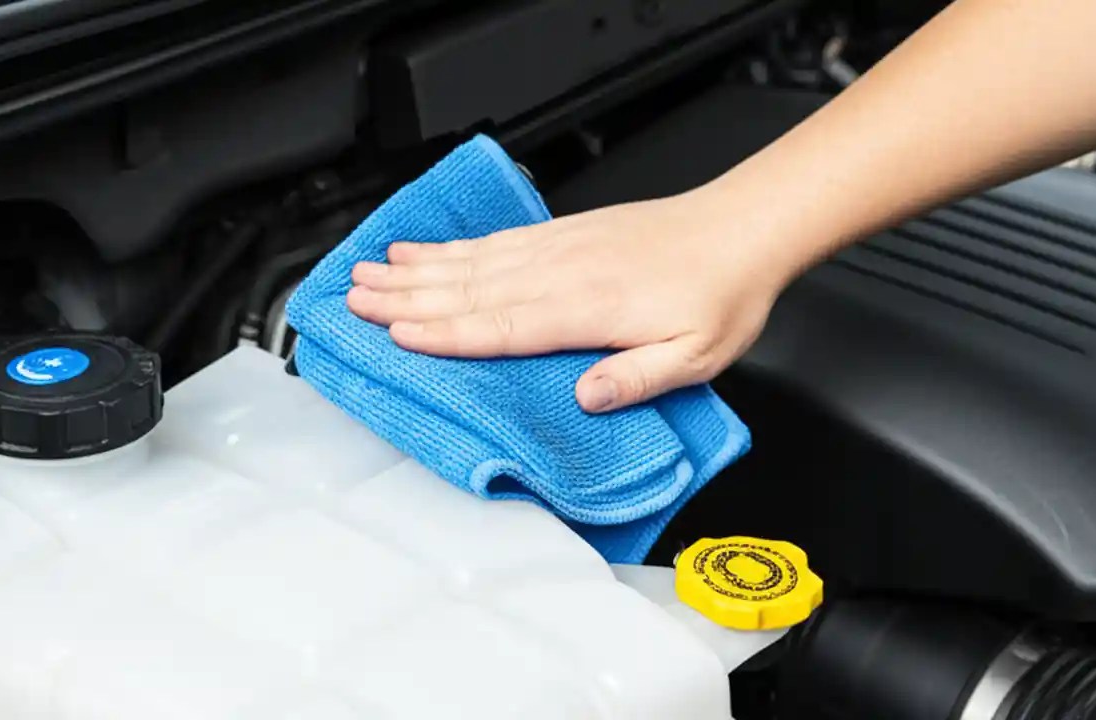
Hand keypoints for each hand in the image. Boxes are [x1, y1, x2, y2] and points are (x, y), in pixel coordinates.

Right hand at [345, 184, 797, 412]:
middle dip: (406, 297)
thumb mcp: (695, 355)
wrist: (741, 229)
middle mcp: (562, 271)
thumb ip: (636, 377)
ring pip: (471, 261)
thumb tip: (583, 399)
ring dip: (415, 270)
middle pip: (468, 288)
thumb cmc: (720, 295)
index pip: (501, 325)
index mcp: (587, 307)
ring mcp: (557, 247)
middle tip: (354, 301)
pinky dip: (451, 247)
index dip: (445, 332)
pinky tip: (423, 251)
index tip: (396, 334)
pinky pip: (493, 241)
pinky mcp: (561, 233)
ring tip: (369, 273)